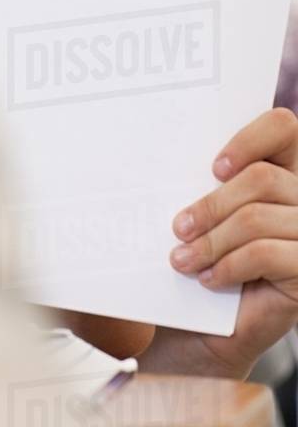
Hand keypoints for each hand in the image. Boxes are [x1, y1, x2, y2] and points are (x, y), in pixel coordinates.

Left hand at [141, 107, 297, 377]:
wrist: (204, 328)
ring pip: (257, 217)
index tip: (213, 165)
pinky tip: (208, 277)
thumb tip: (170, 150)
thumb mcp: (201, 210)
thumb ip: (205, 179)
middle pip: (262, 177)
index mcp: (283, 169)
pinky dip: (229, 265)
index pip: (282, 127)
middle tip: (178, 227)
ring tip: (182, 258)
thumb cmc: (200, 258)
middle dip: (212, 203)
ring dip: (212, 240)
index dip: (250, 138)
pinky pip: (266, 254)